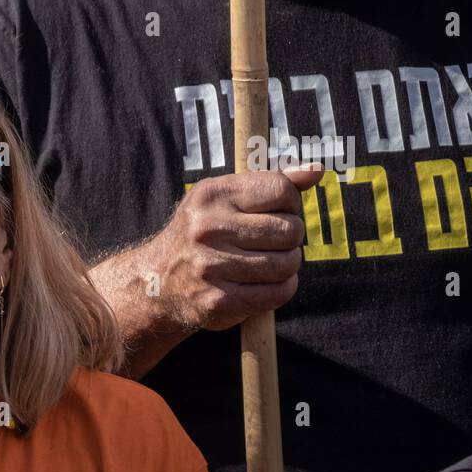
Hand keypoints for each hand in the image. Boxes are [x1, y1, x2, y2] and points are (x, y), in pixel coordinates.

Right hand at [143, 165, 323, 330]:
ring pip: (288, 263)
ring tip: (268, 262)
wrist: (156, 281)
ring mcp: (212, 267)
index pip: (281, 189)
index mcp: (211, 195)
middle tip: (272, 241)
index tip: (277, 212)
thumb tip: (316, 171)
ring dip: (287, 264)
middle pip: (290, 229)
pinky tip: (265, 282)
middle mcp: (208, 229)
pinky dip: (282, 288)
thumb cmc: (200, 233)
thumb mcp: (224, 198)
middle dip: (290, 237)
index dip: (290, 202)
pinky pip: (278, 292)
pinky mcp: (220, 300)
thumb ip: (271, 182)